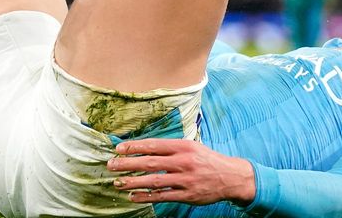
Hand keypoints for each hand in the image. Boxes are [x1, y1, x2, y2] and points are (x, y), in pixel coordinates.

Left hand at [107, 139, 255, 204]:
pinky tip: (134, 196)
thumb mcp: (190, 146)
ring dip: (133, 182)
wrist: (230, 177)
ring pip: (153, 181)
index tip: (118, 149)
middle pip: (149, 162)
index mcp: (182, 146)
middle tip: (111, 165)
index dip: (134, 147)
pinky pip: (162, 196)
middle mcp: (182, 162)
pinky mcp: (187, 195)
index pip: (153, 145)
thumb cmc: (205, 159)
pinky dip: (146, 196)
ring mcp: (184, 180)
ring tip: (118, 183)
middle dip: (128, 164)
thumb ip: (169, 147)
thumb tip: (144, 147)